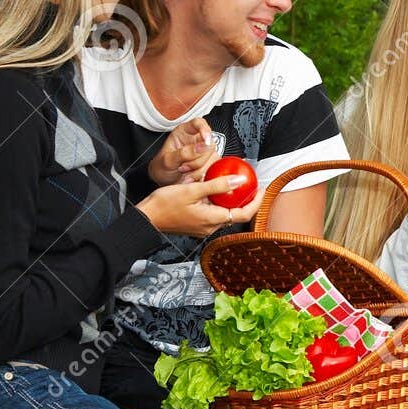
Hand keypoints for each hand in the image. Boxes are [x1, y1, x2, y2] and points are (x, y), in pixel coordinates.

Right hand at [136, 172, 258, 236]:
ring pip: (224, 214)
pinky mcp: (196, 226)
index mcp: (213, 219)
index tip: (261, 190)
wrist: (146, 217)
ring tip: (234, 186)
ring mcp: (203, 228)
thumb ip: (217, 185)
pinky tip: (214, 191)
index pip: (244, 213)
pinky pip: (213, 214)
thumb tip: (239, 180)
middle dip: (245, 200)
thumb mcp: (192, 189)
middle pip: (235, 214)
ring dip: (231, 201)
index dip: (256, 202)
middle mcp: (210, 227)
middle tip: (250, 186)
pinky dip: (218, 204)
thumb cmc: (164, 204)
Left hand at [148, 116, 215, 185]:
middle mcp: (196, 140)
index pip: (198, 123)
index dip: (204, 129)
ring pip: (213, 158)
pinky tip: (191, 177)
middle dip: (197, 160)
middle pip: (209, 144)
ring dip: (199, 170)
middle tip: (184, 166)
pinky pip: (213, 169)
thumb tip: (202, 146)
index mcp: (184, 132)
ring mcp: (204, 152)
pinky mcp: (209, 164)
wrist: (163, 180)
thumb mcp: (168, 160)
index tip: (206, 140)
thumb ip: (184, 153)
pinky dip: (202, 176)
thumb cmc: (162, 166)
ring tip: (185, 172)